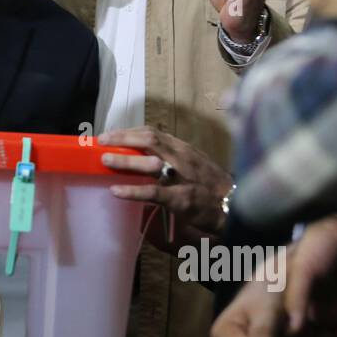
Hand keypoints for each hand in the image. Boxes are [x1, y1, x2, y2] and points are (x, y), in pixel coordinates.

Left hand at [97, 126, 231, 250]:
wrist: (235, 205)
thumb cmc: (212, 186)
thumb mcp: (194, 163)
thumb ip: (173, 157)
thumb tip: (146, 154)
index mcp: (183, 149)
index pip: (153, 132)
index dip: (130, 131)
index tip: (112, 133)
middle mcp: (182, 158)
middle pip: (149, 139)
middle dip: (123, 138)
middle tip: (101, 141)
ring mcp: (182, 177)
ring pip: (150, 162)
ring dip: (126, 159)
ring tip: (105, 159)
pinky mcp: (181, 199)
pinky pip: (154, 192)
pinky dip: (133, 191)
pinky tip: (116, 191)